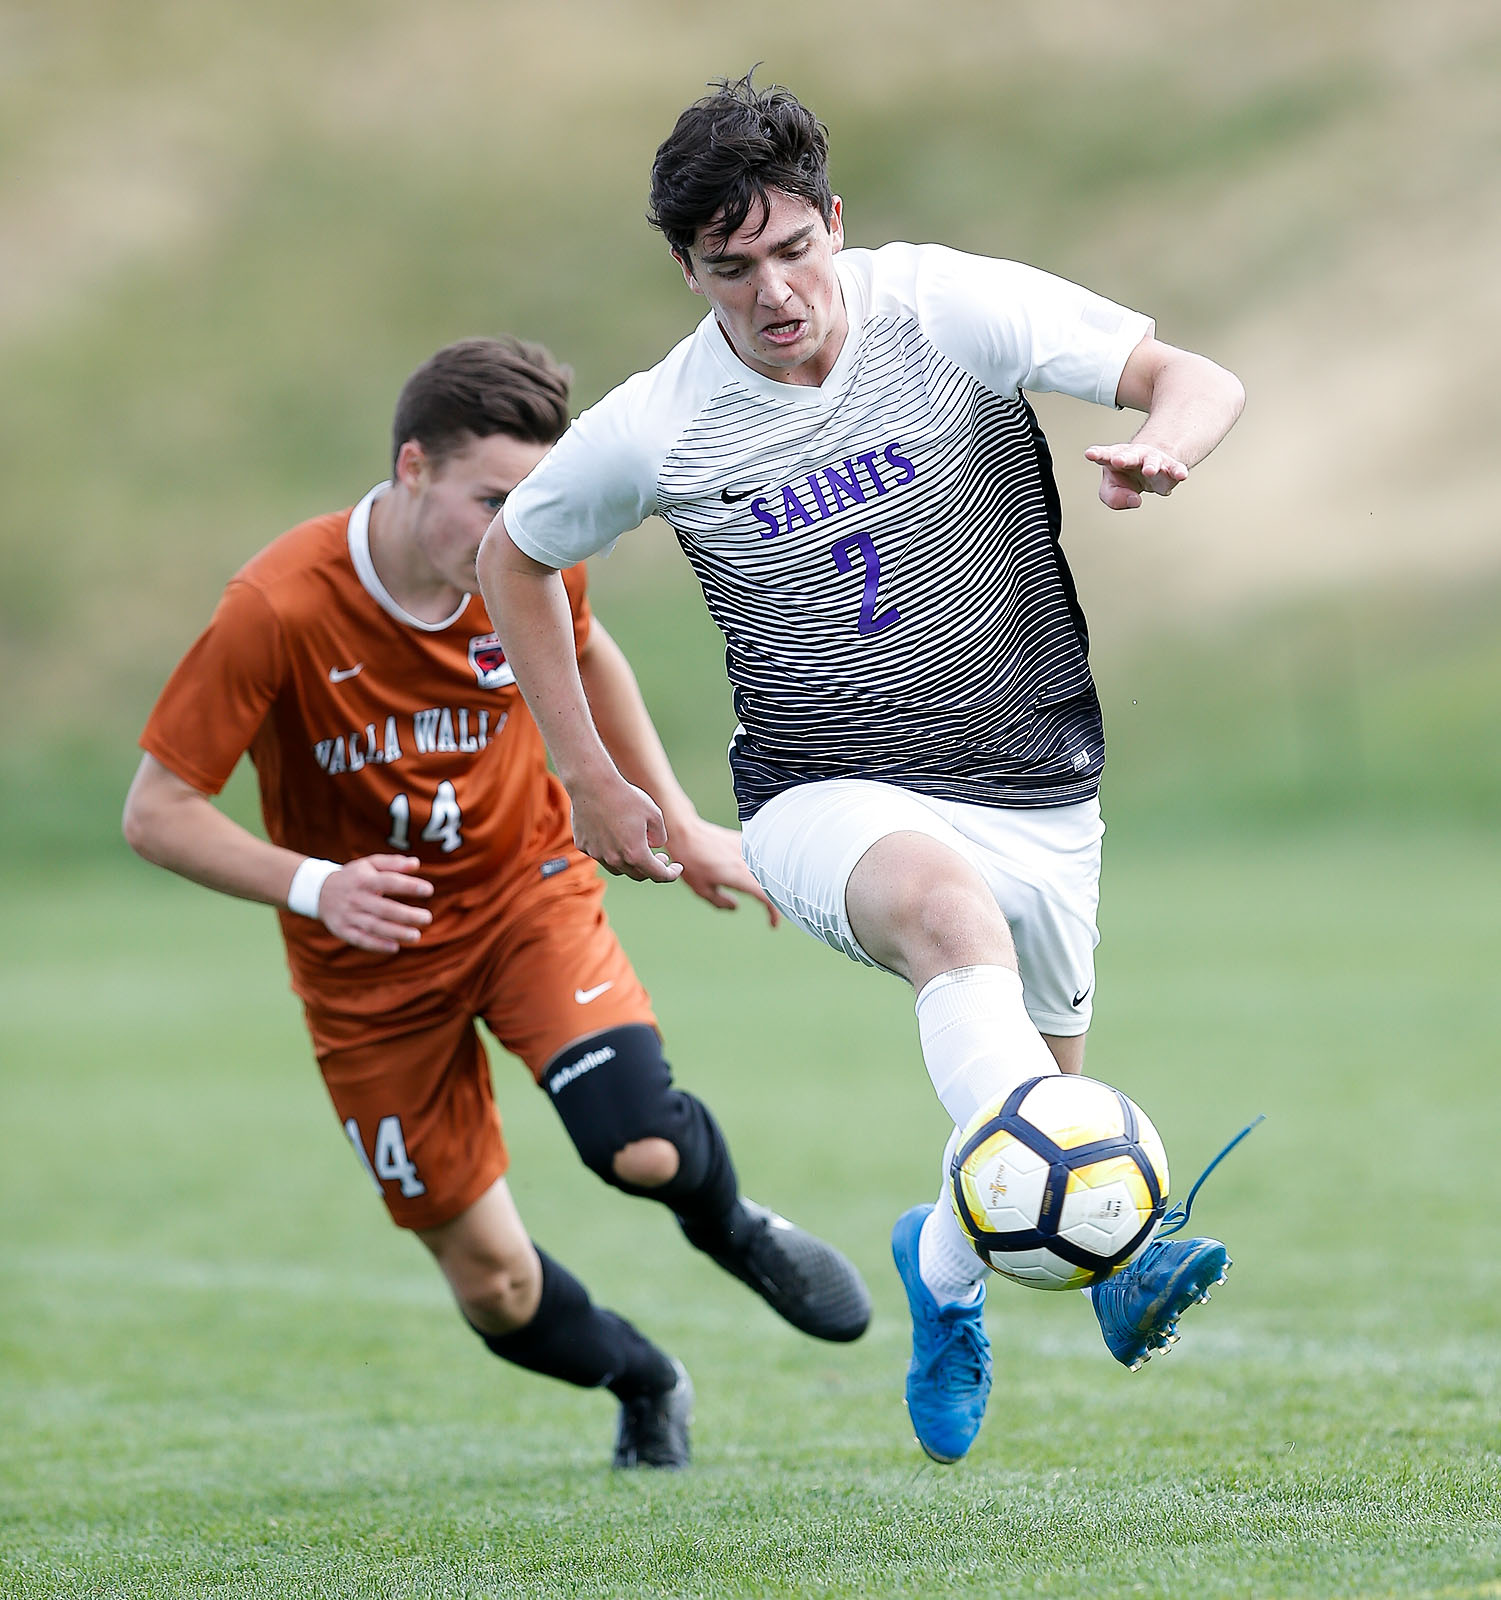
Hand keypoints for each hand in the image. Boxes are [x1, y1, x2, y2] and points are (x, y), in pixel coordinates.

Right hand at [317, 854, 433, 952]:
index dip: (409, 886)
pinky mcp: (343, 930)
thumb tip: (417, 863)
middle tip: (427, 918)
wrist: (318, 892)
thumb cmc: (354, 877)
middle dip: (407, 915)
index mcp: (364, 880)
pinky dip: (377, 945)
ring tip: (416, 936)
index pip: (389, 882)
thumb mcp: (369, 864)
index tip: (429, 890)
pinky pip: (361, 940)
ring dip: (396, 932)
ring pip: (374, 926)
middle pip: (384, 908)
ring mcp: (348, 916)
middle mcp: (356, 898)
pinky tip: (395, 947)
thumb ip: (393, 863)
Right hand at [569, 770, 684, 885]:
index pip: (658, 875)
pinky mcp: (584, 846)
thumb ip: (660, 836)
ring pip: (618, 868)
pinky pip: (601, 854)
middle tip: (660, 856)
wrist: (592, 783)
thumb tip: (654, 846)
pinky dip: (611, 850)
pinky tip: (614, 834)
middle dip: (651, 869)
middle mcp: (615, 859)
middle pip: (637, 874)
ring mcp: (597, 854)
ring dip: (630, 862)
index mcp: (636, 854)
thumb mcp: (654, 814)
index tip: (677, 867)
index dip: (671, 874)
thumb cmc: (626, 797)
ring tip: (636, 846)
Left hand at [666, 815, 780, 925]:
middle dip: (777, 900)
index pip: (766, 898)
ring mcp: (748, 849)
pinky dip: (762, 868)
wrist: (687, 832)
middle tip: (772, 911)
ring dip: (771, 883)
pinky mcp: (743, 840)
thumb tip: (735, 907)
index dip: (774, 913)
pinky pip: (759, 857)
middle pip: (772, 885)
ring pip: (768, 870)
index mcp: (740, 877)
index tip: (773, 924)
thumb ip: (721, 901)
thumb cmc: (692, 861)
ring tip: (769, 894)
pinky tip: (756, 874)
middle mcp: (748, 862)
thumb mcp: (702, 889)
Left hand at [1084, 442, 1189, 509]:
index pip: (1104, 456)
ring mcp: (1153, 459)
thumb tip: (1134, 500)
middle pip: (1128, 455)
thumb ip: (1113, 497)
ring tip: (1149, 471)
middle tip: (1118, 461)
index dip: (1098, 454)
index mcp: (1114, 457)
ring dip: (1150, 466)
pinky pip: (1174, 469)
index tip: (1090, 454)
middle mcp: (1134, 455)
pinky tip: (1181, 475)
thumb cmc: (1126, 477)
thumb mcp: (1112, 489)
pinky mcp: (1169, 467)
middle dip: (1123, 458)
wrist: (1150, 466)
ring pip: (1152, 461)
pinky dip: (1178, 472)